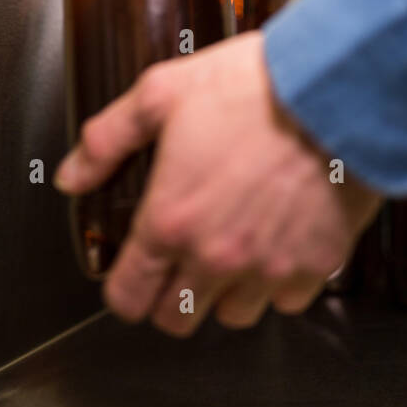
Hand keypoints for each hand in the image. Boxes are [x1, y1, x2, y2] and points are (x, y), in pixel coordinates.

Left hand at [54, 31, 381, 336]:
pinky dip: (279, 281)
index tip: (133, 274)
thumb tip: (73, 174)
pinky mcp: (316, 265)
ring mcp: (268, 267)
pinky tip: (277, 242)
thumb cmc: (254, 86)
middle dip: (170, 296)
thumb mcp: (162, 92)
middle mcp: (216, 256)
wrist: (332, 89)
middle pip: (176, 319)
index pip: (128, 296)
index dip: (124, 289)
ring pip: (232, 315)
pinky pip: (288, 300)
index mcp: (171, 220)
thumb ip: (109, 138)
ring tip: (232, 248)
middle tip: (179, 262)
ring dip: (226, 291)